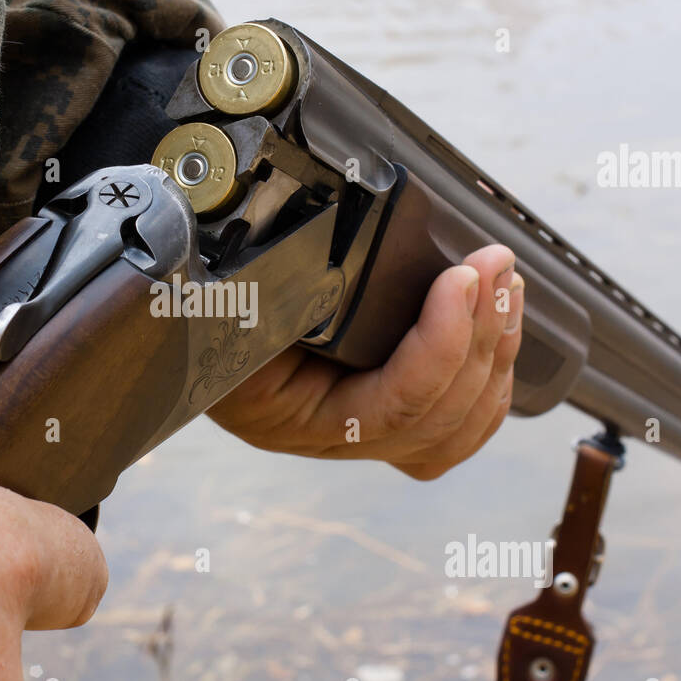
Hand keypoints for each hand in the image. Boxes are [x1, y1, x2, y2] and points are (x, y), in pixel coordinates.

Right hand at [209, 244, 523, 479]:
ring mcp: (351, 432)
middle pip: (435, 422)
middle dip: (482, 339)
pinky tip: (498, 328)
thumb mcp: (220, 283)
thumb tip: (314, 244)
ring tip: (506, 288)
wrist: (174, 300)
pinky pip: (450, 429)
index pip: (387, 408)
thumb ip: (265, 279)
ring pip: (452, 433)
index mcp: (279, 412)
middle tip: (499, 268)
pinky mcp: (375, 413)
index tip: (464, 277)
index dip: (441, 346)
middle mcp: (319, 436)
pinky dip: (488, 383)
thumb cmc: (194, 290)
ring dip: (494, 358)